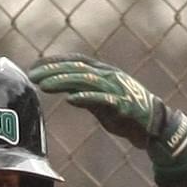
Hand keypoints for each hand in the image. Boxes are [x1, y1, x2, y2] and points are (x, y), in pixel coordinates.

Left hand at [29, 56, 186, 167]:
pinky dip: (86, 98)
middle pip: (77, 69)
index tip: (34, 67)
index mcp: (104, 72)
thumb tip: (66, 91)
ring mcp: (116, 89)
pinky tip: (70, 99)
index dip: (54, 62)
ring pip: (86, 81)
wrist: (155, 126)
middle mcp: (109, 76)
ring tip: (44, 86)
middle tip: (32, 76)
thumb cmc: (127, 113)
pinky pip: (102, 100)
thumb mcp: (101, 101)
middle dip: (53, 71)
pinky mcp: (123, 106)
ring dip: (64, 82)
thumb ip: (85, 93)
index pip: (75, 61)